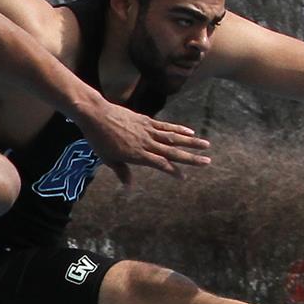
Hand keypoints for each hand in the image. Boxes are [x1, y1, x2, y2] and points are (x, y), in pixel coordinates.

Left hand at [77, 102, 210, 184]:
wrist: (96, 115)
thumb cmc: (99, 139)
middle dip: (191, 158)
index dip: (173, 171)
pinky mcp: (146, 121)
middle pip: (173, 152)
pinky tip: (190, 132)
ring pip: (173, 138)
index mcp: (137, 155)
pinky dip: (178, 129)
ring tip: (206, 145)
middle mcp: (146, 143)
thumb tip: (129, 187)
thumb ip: (122, 172)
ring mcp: (148, 131)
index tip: (183, 177)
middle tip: (207, 162)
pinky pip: (165, 126)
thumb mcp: (108, 159)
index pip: (160, 164)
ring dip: (191, 142)